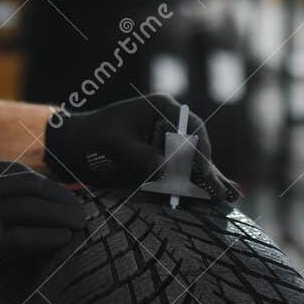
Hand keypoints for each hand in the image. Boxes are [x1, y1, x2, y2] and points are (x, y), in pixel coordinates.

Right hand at [0, 160, 86, 293]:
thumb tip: (3, 208)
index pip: (17, 172)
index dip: (44, 184)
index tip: (60, 195)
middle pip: (32, 186)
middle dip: (61, 198)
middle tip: (81, 209)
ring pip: (34, 209)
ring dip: (62, 217)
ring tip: (80, 225)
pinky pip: (25, 237)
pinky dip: (49, 238)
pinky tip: (63, 240)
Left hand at [44, 94, 238, 200]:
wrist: (75, 143)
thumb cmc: (92, 136)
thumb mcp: (115, 144)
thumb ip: (141, 156)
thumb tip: (166, 171)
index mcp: (161, 106)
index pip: (190, 127)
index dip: (199, 152)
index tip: (204, 172)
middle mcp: (171, 120)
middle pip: (198, 145)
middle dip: (208, 170)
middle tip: (218, 193)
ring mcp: (170, 138)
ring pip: (195, 159)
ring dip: (209, 179)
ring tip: (228, 197)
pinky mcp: (165, 155)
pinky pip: (187, 168)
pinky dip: (200, 181)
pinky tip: (222, 192)